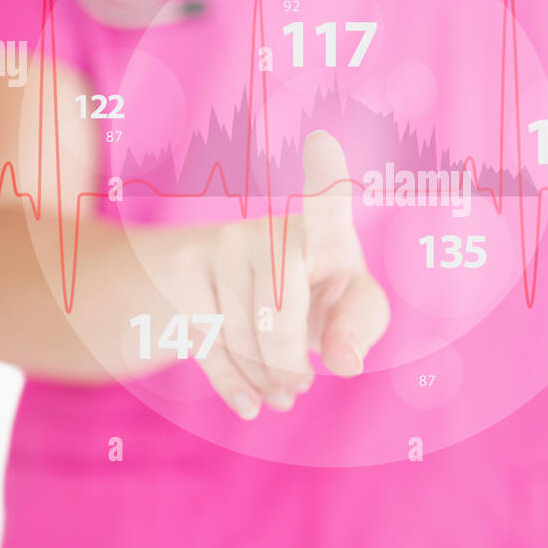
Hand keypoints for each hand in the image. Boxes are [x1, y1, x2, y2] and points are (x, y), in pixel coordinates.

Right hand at [193, 130, 389, 418]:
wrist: (245, 288)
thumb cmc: (318, 293)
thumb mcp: (352, 306)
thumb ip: (361, 327)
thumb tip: (345, 359)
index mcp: (323, 230)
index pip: (326, 202)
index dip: (324, 176)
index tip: (323, 141)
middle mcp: (269, 230)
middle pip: (279, 314)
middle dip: (290, 363)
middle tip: (301, 387)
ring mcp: (222, 247)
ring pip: (242, 335)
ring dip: (265, 378)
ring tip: (283, 393)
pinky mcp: (186, 274)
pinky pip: (208, 342)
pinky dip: (233, 383)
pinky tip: (251, 405)